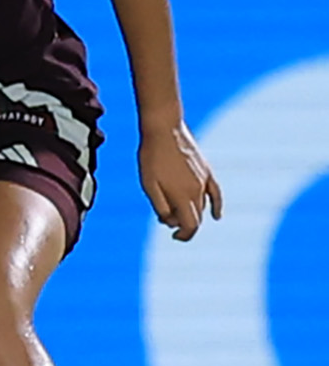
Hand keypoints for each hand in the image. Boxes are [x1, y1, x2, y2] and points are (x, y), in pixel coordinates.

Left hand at [140, 121, 223, 240]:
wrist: (163, 128)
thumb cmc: (151, 157)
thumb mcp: (148, 184)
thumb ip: (161, 205)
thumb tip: (170, 221)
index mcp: (182, 195)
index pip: (191, 225)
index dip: (184, 235)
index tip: (174, 236)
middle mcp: (197, 190)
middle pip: (196, 217)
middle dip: (183, 223)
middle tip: (164, 218)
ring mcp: (204, 180)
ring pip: (201, 205)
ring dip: (190, 212)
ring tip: (171, 208)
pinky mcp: (207, 171)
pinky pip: (216, 193)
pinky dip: (216, 206)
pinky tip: (217, 216)